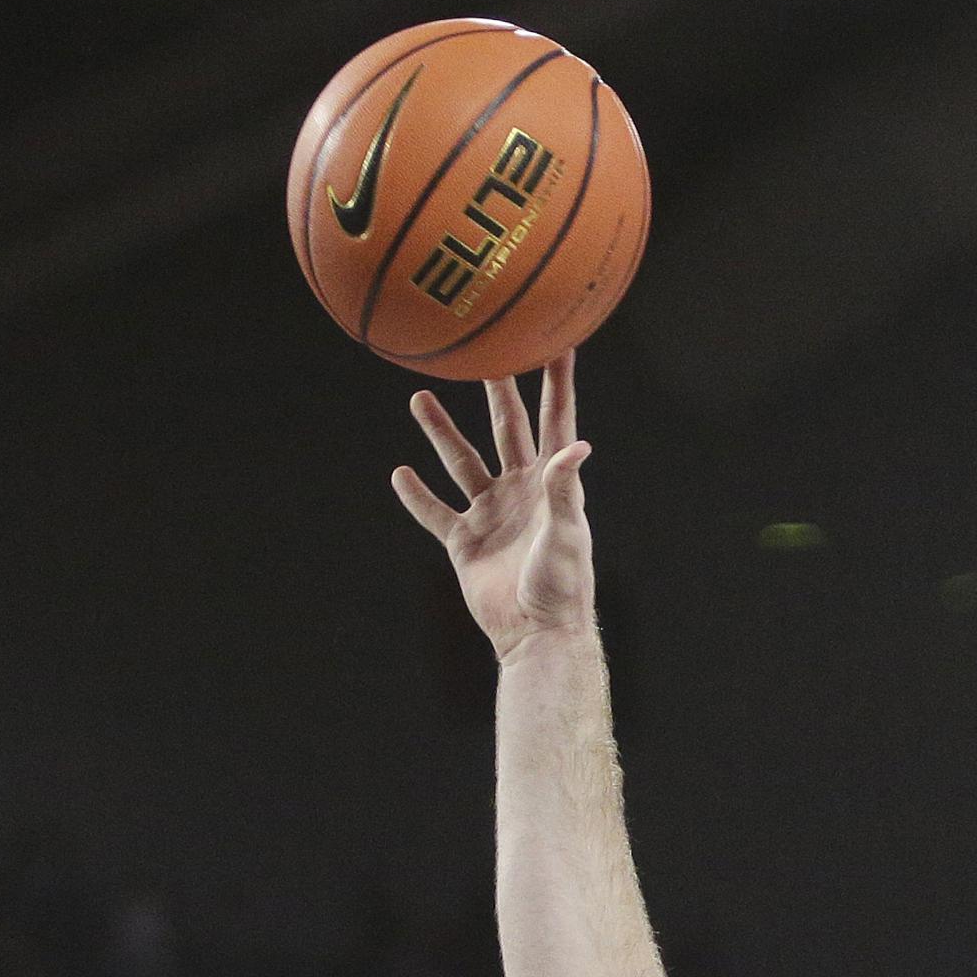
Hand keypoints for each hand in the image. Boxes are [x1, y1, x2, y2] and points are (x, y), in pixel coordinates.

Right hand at [391, 352, 593, 658]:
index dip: (557, 381)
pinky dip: (416, 495)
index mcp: (551, 482)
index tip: (558, 341)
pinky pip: (435, 512)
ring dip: (441, 432)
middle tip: (483, 350)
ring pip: (461, 461)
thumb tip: (576, 445)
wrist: (535, 635)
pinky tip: (400, 474)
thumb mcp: (566, 535)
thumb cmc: (561, 587)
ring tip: (419, 397)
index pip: (556, 419)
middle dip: (496, 389)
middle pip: (506, 427)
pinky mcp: (465, 543)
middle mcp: (520, 490)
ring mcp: (490, 513)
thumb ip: (564, 489)